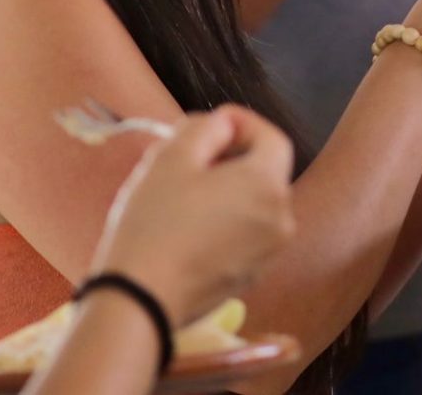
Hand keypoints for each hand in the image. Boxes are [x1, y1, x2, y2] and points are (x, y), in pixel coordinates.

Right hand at [90, 106, 295, 328]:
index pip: (273, 138)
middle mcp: (282, 218)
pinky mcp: (252, 276)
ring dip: (229, 190)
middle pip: (265, 171)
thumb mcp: (172, 157)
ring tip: (185, 194)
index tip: (211, 124)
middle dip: (233, 157)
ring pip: (255, 204)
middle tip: (191, 158)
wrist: (140, 298)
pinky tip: (190, 227)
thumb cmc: (154, 221)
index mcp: (268, 185)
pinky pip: (247, 234)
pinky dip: (228, 220)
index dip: (243, 123)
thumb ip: (206, 128)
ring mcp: (270, 252)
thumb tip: (223, 126)